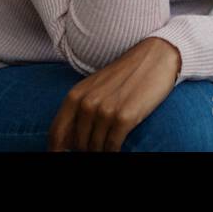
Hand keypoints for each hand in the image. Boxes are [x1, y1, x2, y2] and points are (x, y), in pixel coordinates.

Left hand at [48, 37, 182, 150]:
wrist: (156, 57)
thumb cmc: (126, 75)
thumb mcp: (95, 88)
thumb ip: (78, 110)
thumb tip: (66, 142)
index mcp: (75, 95)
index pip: (56, 134)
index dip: (58, 150)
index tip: (66, 154)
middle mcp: (87, 103)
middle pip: (78, 144)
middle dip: (87, 148)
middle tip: (99, 144)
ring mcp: (105, 110)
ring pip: (95, 148)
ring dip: (103, 149)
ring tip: (111, 141)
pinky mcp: (124, 117)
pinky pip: (112, 146)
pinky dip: (115, 150)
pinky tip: (119, 145)